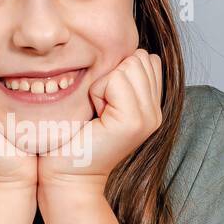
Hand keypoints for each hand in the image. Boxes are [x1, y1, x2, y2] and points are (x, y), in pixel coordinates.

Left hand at [37, 48, 162, 195]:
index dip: (117, 70)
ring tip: (97, 112)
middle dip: (111, 74)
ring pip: (129, 65)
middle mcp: (156, 112)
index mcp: (151, 105)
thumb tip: (125, 48)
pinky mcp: (134, 122)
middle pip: (139, 57)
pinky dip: (98, 92)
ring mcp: (149, 118)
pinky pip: (116, 80)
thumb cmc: (74, 137)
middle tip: (98, 108)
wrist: (67, 175)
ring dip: (103, 83)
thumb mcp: (101, 100)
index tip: (103, 102)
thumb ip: (118, 77)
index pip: (146, 58)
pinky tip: (95, 116)